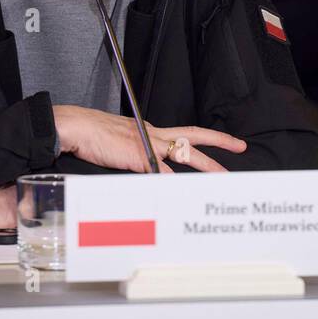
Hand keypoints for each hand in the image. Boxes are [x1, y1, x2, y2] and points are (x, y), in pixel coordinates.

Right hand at [52, 105, 245, 172]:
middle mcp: (153, 133)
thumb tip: (151, 170)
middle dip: (218, 142)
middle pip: (193, 137)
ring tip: (221, 178)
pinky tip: (184, 191)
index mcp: (150, 130)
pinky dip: (173, 181)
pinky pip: (162, 170)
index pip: (184, 133)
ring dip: (205, 166)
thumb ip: (139, 155)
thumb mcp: (122, 144)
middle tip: (240, 147)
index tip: (223, 142)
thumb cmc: (92, 135)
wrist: (77, 127)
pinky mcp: (138, 155)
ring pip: (185, 152)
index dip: (206, 138)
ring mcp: (147, 143)